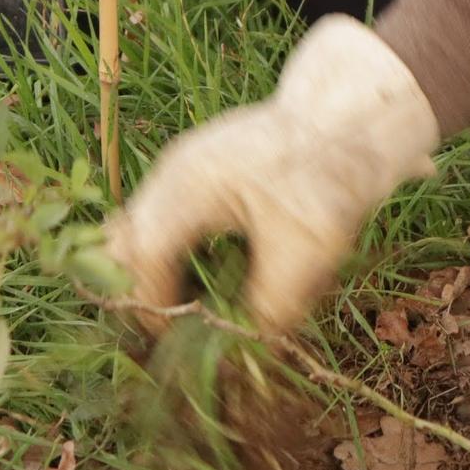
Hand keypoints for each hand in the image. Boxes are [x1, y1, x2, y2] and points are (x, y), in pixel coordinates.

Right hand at [103, 16, 437, 336]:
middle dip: (141, 291)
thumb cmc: (331, 177)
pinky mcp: (192, 178)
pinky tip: (208, 280)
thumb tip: (246, 349)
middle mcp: (172, 175)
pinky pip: (159, 224)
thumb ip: (273, 306)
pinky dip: (172, 258)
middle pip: (120, 242)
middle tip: (177, 329)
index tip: (181, 341)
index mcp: (190, 186)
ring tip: (192, 309)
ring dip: (154, 275)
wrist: (349, 120)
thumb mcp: (310, 251)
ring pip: (134, 233)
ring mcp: (177, 172)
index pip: (143, 258)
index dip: (155, 307)